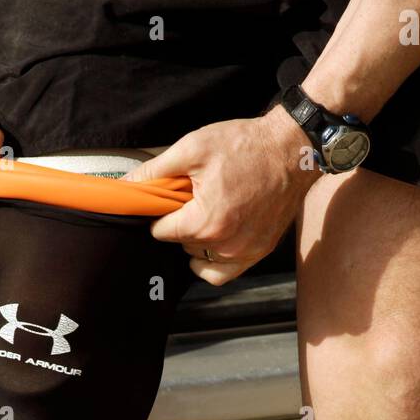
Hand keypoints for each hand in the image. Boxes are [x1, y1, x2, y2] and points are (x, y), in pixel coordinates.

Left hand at [121, 104, 319, 284]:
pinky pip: (223, 274)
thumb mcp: (193, 148)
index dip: (159, 213)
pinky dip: (211, 263)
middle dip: (180, 223)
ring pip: (199, 259)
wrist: (292, 150)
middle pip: (181, 244)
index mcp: (204, 222)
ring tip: (205, 214)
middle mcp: (224, 244)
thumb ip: (156, 170)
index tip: (168, 199)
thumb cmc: (245, 146)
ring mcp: (243, 252)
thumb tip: (127, 184)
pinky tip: (210, 243)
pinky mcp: (258, 252)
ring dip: (196, 241)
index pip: (161, 231)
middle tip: (192, 199)